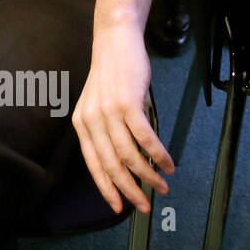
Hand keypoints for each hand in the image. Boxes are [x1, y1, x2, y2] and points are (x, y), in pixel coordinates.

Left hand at [72, 26, 172, 213]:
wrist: (115, 42)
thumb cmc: (112, 75)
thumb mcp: (101, 105)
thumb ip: (109, 131)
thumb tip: (128, 163)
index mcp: (81, 123)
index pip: (92, 163)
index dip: (106, 187)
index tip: (117, 207)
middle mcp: (91, 120)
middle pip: (110, 164)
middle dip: (129, 190)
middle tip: (145, 206)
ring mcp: (108, 111)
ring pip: (129, 154)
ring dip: (148, 176)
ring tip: (162, 186)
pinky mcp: (127, 103)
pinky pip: (145, 137)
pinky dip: (158, 155)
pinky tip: (168, 165)